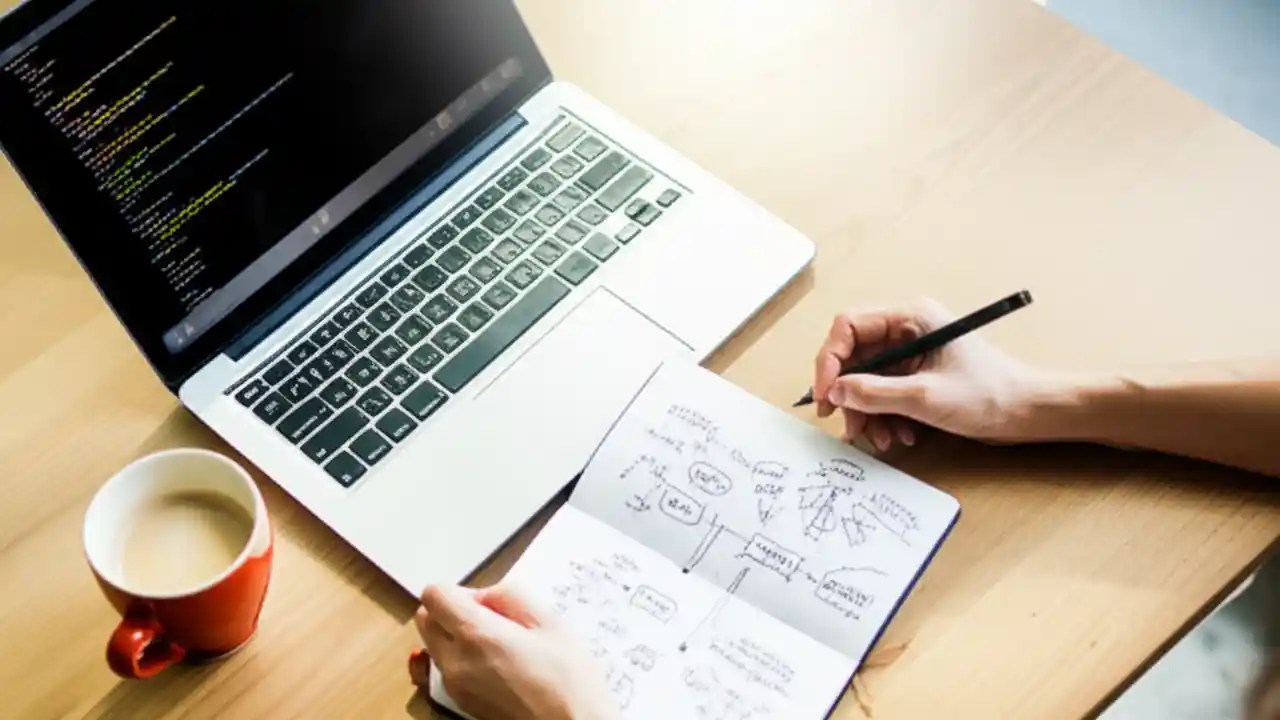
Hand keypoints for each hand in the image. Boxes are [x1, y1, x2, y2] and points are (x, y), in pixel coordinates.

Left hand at [409, 584, 618, 719]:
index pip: (433, 595)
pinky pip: (447, 668)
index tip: (483, 600)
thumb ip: (509, 596)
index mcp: (477, 635)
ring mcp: (456, 685)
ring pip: (434, 645)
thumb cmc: (568, 679)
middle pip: (425, 620)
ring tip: (498, 643)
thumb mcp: (548, 621)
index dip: (457, 590)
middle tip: (487, 617)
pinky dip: (461, 658)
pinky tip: (498, 664)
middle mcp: (457, 661)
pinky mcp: (461, 702)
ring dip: (454, 635)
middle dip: (448, 610)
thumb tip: (485, 595)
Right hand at [813, 298, 1046, 448]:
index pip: (849, 326)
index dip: (830, 359)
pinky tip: (900, 436)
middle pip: (854, 356)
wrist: (1029, 414)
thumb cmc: (989, 395)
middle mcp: (908, 330)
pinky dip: (884, 417)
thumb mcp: (925, 398)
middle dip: (848, 393)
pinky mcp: (917, 376)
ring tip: (880, 439)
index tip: (826, 394)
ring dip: (867, 412)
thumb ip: (875, 393)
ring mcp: (912, 354)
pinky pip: (884, 393)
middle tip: (844, 423)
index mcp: (911, 318)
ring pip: (866, 379)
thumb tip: (835, 392)